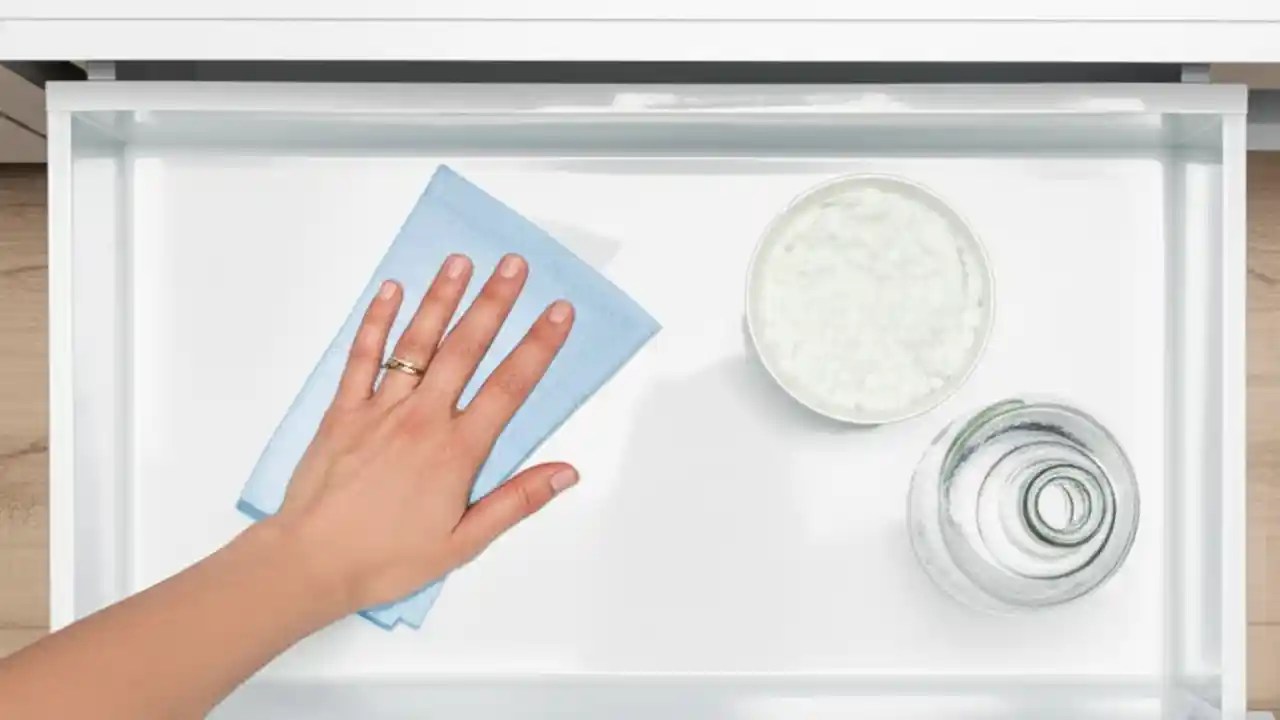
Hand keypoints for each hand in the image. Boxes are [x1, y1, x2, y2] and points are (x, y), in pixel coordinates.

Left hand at [267, 253, 577, 615]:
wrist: (312, 562)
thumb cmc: (387, 559)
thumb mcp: (464, 543)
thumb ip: (516, 501)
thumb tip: (566, 473)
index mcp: (457, 452)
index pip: (509, 388)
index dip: (538, 346)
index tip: (558, 311)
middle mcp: (422, 421)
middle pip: (465, 350)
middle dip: (494, 303)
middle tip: (514, 265)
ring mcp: (380, 410)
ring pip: (417, 344)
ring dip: (441, 300)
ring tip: (461, 261)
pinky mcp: (343, 411)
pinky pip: (363, 357)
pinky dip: (376, 322)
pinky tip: (391, 291)